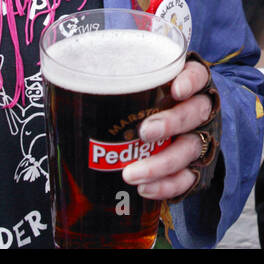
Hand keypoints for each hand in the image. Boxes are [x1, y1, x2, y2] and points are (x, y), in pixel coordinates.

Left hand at [121, 60, 215, 199]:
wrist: (166, 136)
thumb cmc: (142, 103)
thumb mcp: (133, 89)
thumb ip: (114, 85)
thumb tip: (64, 83)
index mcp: (187, 84)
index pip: (198, 75)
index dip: (191, 81)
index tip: (176, 90)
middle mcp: (198, 110)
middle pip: (197, 112)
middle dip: (172, 122)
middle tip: (145, 132)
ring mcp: (200, 139)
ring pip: (191, 148)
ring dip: (163, 162)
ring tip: (131, 173)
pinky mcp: (195, 167)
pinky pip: (187, 178)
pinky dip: (167, 185)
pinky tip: (145, 188)